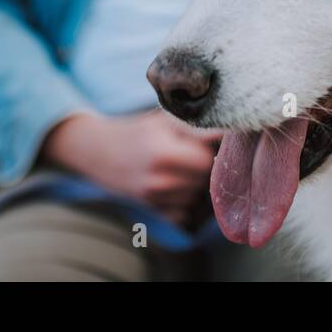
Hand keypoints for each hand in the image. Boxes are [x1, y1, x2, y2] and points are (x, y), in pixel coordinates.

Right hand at [41, 111, 223, 225]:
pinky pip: (186, 212)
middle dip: (208, 163)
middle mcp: (158, 179)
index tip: (223, 141)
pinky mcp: (152, 211)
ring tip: (184, 165)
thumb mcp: (164, 120)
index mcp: (163, 152)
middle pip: (205, 177)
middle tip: (199, 150)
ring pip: (198, 195)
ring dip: (198, 182)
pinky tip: (176, 184)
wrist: (99, 152)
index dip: (217, 148)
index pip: (208, 157)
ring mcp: (154, 198)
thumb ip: (197, 126)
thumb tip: (233, 131)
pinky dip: (186, 200)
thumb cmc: (140, 131)